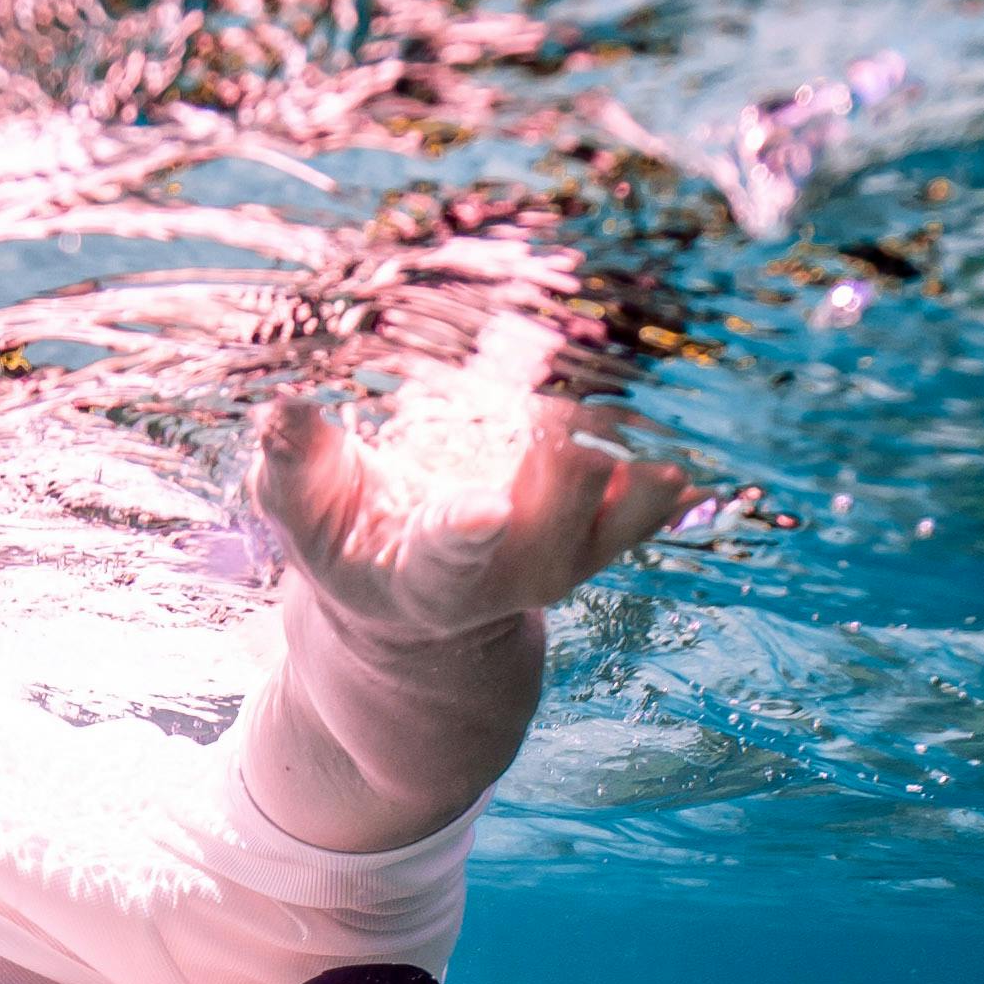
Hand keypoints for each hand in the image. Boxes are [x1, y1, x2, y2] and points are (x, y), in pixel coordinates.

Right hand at [259, 354, 690, 657]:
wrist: (422, 611)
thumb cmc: (353, 544)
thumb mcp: (308, 520)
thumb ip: (291, 471)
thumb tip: (281, 411)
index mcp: (431, 577)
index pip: (450, 553)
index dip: (464, 533)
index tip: (481, 509)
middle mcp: (515, 569)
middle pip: (560, 512)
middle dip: (570, 450)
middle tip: (573, 371)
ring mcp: (576, 551)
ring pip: (626, 506)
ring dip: (642, 452)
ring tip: (655, 389)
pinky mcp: (614, 524)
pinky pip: (659, 494)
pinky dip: (680, 456)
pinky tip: (702, 410)